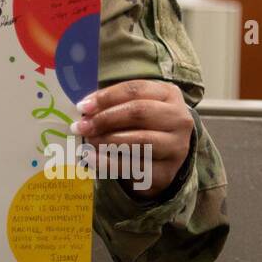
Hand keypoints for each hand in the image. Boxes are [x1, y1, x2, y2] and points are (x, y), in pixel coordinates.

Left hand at [70, 79, 193, 199]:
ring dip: (107, 140)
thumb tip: (84, 110)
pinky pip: (135, 166)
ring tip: (87, 141)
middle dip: (105, 119)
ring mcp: (176, 147)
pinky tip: (91, 159)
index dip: (107, 97)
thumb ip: (113, 104)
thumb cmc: (144, 125)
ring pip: (140, 140)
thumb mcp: (134, 106)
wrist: (164, 157)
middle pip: (139, 112)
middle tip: (82, 126)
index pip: (135, 89)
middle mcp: (179, 119)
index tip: (83, 106)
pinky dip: (109, 163)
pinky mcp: (168, 172)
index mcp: (169, 94)